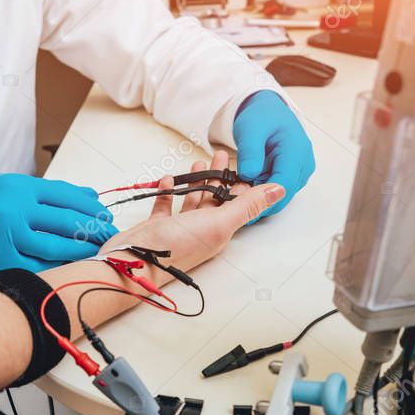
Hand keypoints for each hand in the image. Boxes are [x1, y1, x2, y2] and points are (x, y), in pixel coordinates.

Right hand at [0, 173, 117, 272]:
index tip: (105, 215)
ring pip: (55, 245)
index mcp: (20, 186)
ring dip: (80, 250)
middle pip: (66, 220)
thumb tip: (89, 194)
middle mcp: (15, 207)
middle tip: (109, 236)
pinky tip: (70, 267)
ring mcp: (7, 234)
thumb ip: (47, 192)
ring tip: (95, 252)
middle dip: (93, 229)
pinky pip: (35, 265)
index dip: (90, 207)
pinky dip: (55, 267)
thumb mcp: (9, 185)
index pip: (66, 196)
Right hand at [100, 150, 284, 273]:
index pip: (236, 203)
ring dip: (196, 182)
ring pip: (191, 201)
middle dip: (218, 176)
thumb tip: (279, 190)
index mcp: (219, 230)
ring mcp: (178, 229)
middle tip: (220, 153)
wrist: (134, 261)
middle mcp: (201, 230)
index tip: (244, 161)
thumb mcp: (219, 222)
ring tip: (198, 163)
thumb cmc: (176, 246)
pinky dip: (168, 191)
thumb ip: (248, 205)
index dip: (241, 182)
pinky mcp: (157, 227)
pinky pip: (165, 206)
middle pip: (214, 199)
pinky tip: (169, 179)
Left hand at [233, 90, 314, 220]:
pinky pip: (276, 191)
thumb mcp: (250, 129)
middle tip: (233, 196)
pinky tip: (246, 185)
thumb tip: (250, 174)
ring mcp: (299, 172)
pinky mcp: (292, 176)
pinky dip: (260, 191)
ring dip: (259, 197)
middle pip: (283, 194)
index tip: (240, 201)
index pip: (284, 184)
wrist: (268, 111)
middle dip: (259, 199)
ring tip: (237, 187)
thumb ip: (251, 151)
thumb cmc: (262, 116)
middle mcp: (303, 164)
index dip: (262, 198)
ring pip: (279, 196)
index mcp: (297, 151)